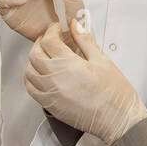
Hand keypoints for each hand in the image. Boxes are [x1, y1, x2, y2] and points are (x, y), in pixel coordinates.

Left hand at [24, 20, 146, 144]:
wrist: (117, 120)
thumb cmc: (115, 93)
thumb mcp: (102, 61)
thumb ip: (85, 41)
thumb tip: (75, 26)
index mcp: (68, 64)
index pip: (49, 40)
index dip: (52, 30)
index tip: (57, 28)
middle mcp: (54, 78)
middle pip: (35, 54)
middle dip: (40, 43)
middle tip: (50, 39)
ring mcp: (50, 94)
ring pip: (29, 72)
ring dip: (34, 60)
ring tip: (44, 56)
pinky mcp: (50, 106)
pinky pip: (31, 90)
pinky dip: (32, 79)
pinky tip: (41, 75)